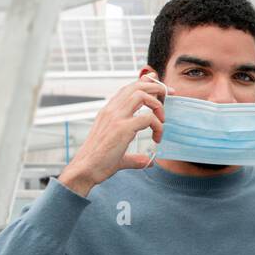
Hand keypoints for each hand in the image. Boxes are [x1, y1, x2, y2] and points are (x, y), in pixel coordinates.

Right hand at [60, 76, 166, 195]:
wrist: (85, 170)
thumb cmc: (98, 163)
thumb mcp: (119, 154)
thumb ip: (134, 157)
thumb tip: (148, 161)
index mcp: (108, 112)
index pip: (127, 89)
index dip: (144, 84)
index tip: (159, 88)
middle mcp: (111, 111)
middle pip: (136, 86)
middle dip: (156, 86)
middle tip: (170, 93)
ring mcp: (116, 117)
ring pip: (141, 95)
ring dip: (157, 104)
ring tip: (162, 119)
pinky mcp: (122, 128)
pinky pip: (148, 118)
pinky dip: (158, 126)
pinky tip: (157, 138)